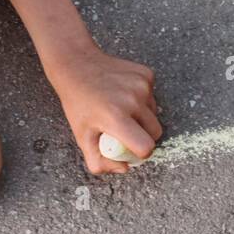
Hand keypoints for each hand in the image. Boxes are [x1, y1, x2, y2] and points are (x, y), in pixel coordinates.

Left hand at [45, 44, 160, 173]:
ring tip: (122, 109)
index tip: (132, 148)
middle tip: (126, 130)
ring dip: (143, 116)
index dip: (141, 152)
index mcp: (115, 118)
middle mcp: (132, 100)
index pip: (145, 146)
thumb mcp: (81, 135)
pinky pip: (153, 96)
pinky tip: (125, 94)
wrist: (77, 65)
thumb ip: (99, 161)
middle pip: (155, 132)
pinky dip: (143, 100)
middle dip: (144, 135)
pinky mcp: (147, 74)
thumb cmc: (78, 103)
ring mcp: (141, 85)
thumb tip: (125, 168)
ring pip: (155, 113)